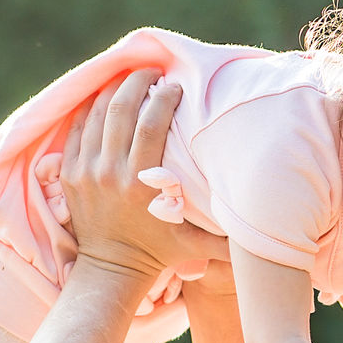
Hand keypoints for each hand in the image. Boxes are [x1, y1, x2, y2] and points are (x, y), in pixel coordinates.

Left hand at [60, 71, 226, 279]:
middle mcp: (111, 172)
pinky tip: (106, 99)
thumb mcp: (197, 243)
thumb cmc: (161, 252)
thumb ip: (231, 236)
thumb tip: (273, 229)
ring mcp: (86, 171)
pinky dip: (90, 108)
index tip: (176, 87)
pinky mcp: (69, 173)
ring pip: (97, 113)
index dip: (164, 97)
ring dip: (114, 89)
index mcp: (142, 183)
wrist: (111, 270)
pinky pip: (76, 128)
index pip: (151, 123)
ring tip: (131, 79)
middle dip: (138, 81)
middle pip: (121, 108)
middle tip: (152, 72)